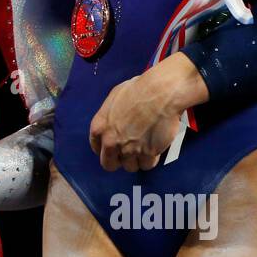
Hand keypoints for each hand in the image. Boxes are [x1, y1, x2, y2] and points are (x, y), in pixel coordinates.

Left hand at [88, 54, 209, 172]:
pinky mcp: (147, 154)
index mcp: (99, 127)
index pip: (96, 148)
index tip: (114, 148)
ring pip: (129, 167)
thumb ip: (110, 115)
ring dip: (136, 160)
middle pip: (109, 164)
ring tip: (145, 148)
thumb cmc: (138, 89)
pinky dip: (151, 159)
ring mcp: (128, 150)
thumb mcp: (114, 97)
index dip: (106, 149)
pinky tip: (155, 149)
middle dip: (118, 160)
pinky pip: (147, 165)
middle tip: (129, 153)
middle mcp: (110, 141)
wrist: (160, 93)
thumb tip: (114, 121)